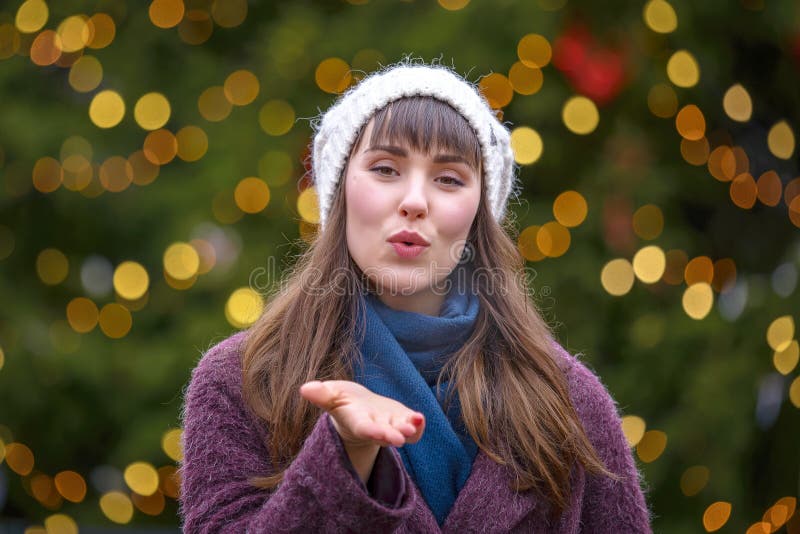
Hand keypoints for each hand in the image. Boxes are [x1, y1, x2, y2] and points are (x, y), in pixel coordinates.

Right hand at [299, 380, 424, 447]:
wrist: (357, 409)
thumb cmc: (342, 401)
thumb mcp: (331, 395)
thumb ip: (321, 394)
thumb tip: (305, 389)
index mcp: (357, 421)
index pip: (363, 428)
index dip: (371, 430)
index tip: (378, 432)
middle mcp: (375, 427)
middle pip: (384, 434)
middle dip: (391, 435)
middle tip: (400, 437)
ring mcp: (390, 425)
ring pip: (401, 433)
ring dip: (409, 431)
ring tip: (414, 423)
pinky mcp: (402, 420)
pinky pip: (413, 429)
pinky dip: (418, 426)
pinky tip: (419, 418)